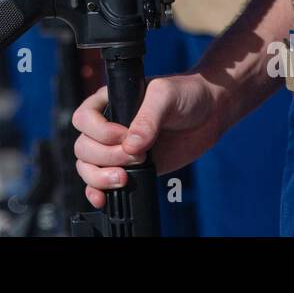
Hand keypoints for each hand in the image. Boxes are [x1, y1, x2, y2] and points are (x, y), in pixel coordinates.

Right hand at [72, 73, 222, 208]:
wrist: (209, 114)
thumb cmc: (185, 94)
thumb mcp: (166, 96)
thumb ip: (148, 118)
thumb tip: (131, 146)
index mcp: (109, 101)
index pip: (84, 119)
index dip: (100, 132)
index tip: (124, 136)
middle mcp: (108, 125)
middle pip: (84, 147)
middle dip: (106, 157)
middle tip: (137, 157)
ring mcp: (116, 149)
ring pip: (88, 167)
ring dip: (99, 177)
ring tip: (124, 179)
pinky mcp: (129, 168)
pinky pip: (101, 183)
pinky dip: (97, 192)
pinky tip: (104, 198)